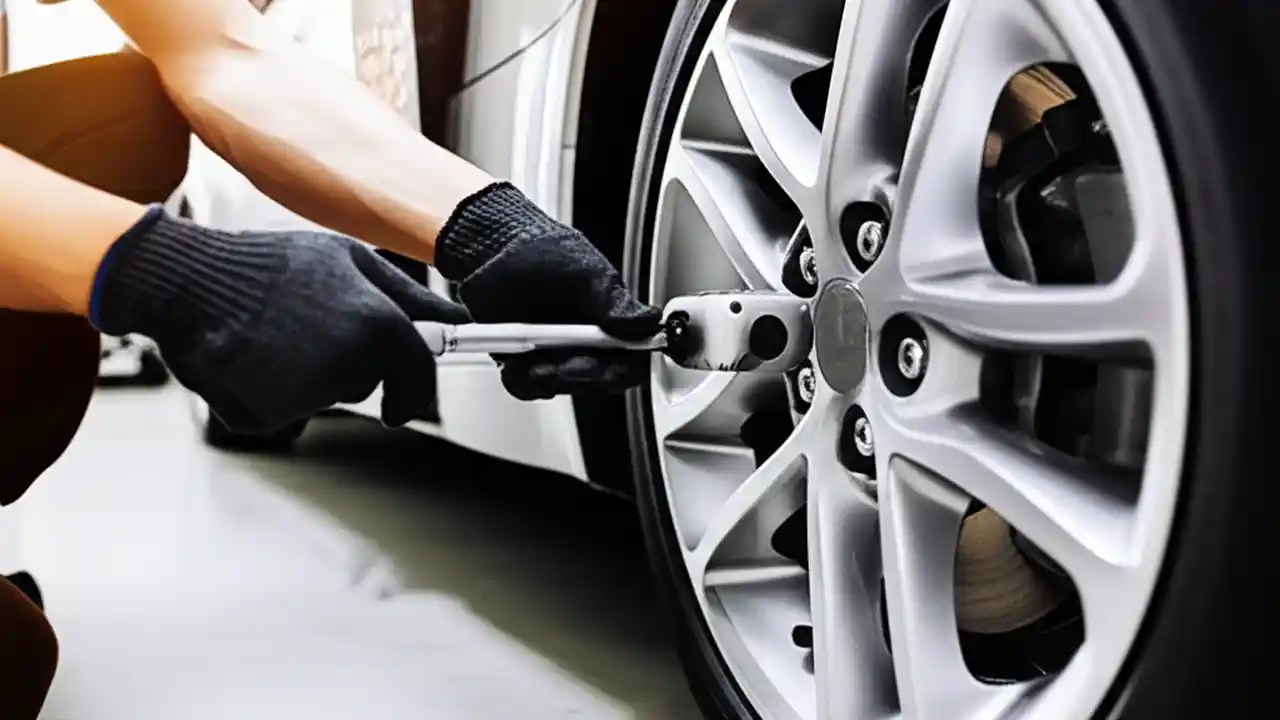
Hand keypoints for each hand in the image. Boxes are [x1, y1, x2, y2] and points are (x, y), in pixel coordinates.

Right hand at [91, 206, 469, 433]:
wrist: (186, 280)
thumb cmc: (269, 265)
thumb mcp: (350, 260)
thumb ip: (412, 298)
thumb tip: (461, 321)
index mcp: (377, 325)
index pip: (418, 374)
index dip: (413, 385)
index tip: (405, 395)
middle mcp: (348, 364)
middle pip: (366, 384)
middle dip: (346, 362)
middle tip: (307, 323)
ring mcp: (306, 395)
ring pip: (324, 397)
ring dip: (306, 374)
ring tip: (273, 331)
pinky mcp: (265, 416)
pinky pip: (283, 412)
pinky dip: (268, 393)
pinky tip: (249, 356)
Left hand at [435, 183, 660, 399]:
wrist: (492, 250)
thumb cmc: (541, 252)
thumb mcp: (586, 271)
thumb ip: (615, 302)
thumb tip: (647, 323)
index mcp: (610, 322)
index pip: (631, 360)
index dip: (623, 370)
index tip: (607, 367)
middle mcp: (586, 343)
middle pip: (597, 381)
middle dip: (582, 375)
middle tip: (566, 364)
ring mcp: (555, 355)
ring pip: (562, 387)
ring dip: (549, 380)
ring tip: (534, 362)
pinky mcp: (524, 362)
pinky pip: (528, 387)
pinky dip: (521, 380)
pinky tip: (514, 362)